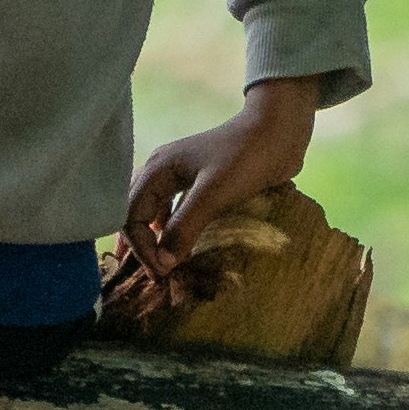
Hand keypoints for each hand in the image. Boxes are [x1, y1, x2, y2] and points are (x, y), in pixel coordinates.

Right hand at [118, 76, 321, 303]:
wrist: (277, 133)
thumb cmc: (244, 158)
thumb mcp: (213, 194)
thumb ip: (185, 227)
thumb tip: (163, 263)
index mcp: (157, 169)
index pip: (130, 215)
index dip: (141, 247)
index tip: (162, 272)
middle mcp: (160, 172)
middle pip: (134, 213)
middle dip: (138, 246)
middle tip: (152, 277)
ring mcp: (178, 177)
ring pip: (151, 212)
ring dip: (151, 239)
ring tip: (155, 266)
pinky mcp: (197, 183)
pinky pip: (172, 211)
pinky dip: (169, 231)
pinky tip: (177, 248)